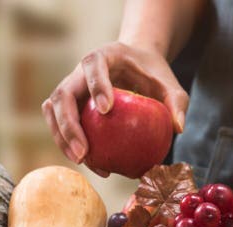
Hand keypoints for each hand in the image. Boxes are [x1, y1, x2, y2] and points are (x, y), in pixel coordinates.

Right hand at [42, 42, 188, 175]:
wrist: (137, 66)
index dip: (96, 86)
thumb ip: (177, 102)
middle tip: (84, 152)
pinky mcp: (70, 105)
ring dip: (62, 138)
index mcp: (105, 56)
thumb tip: (179, 128)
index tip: (107, 110)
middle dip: (69, 124)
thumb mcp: (170, 85)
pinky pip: (60, 124)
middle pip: (63, 93)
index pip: (93, 65)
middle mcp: (80, 71)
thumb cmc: (153, 75)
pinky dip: (69, 144)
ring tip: (82, 160)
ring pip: (53, 110)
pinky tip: (93, 164)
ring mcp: (71, 88)